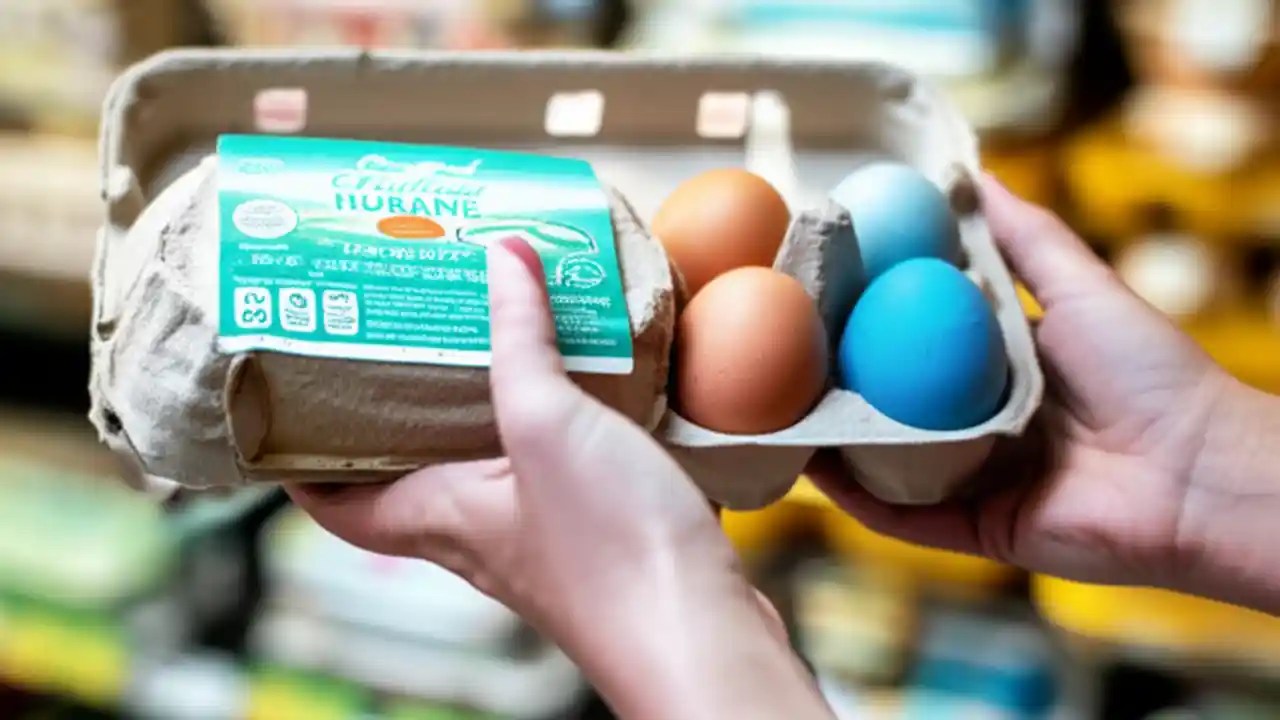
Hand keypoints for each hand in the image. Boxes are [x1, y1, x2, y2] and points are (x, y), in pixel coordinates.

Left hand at [287, 237, 830, 718]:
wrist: (700, 634)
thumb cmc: (609, 552)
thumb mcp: (548, 425)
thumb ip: (521, 339)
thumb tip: (501, 257)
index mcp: (439, 515)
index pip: (334, 502)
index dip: (299, 461)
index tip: (288, 401)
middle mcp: (478, 529)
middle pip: (409, 468)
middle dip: (397, 403)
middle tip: (395, 331)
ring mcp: (541, 531)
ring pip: (486, 461)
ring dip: (480, 402)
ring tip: (486, 332)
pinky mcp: (599, 527)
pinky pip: (556, 461)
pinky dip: (556, 416)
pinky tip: (586, 374)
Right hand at [808, 175, 1279, 611]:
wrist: (1196, 474)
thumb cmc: (1148, 373)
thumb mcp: (1080, 284)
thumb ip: (1024, 237)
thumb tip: (969, 173)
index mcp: (996, 366)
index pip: (911, 339)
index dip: (864, 319)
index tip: (813, 291)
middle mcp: (975, 421)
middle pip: (887, 399)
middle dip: (833, 381)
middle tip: (772, 351)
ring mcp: (970, 478)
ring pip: (882, 459)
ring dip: (831, 439)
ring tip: (773, 408)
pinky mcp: (971, 529)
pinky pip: (899, 514)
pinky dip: (856, 496)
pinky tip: (812, 466)